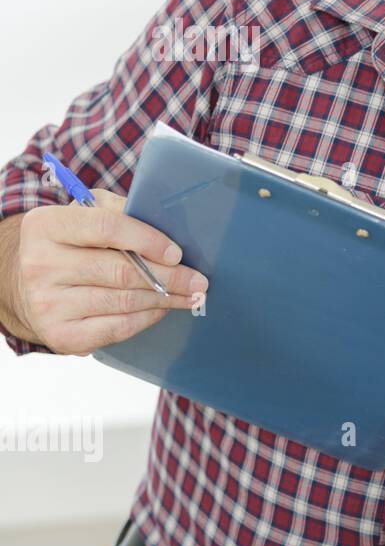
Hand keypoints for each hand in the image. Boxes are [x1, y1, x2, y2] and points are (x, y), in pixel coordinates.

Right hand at [0, 189, 207, 354]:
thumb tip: (168, 223)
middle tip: (199, 281)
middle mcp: (40, 265)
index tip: (177, 253)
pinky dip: (147, 318)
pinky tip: (162, 309)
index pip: (108, 228)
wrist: (24, 285)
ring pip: (124, 301)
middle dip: (170, 277)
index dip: (149, 240)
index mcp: (47, 226)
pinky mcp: (60, 335)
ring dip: (166, 299)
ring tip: (190, 296)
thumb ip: (119, 211)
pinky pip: (118, 327)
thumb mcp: (84, 215)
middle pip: (122, 271)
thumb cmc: (69, 245)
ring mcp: (47, 303)